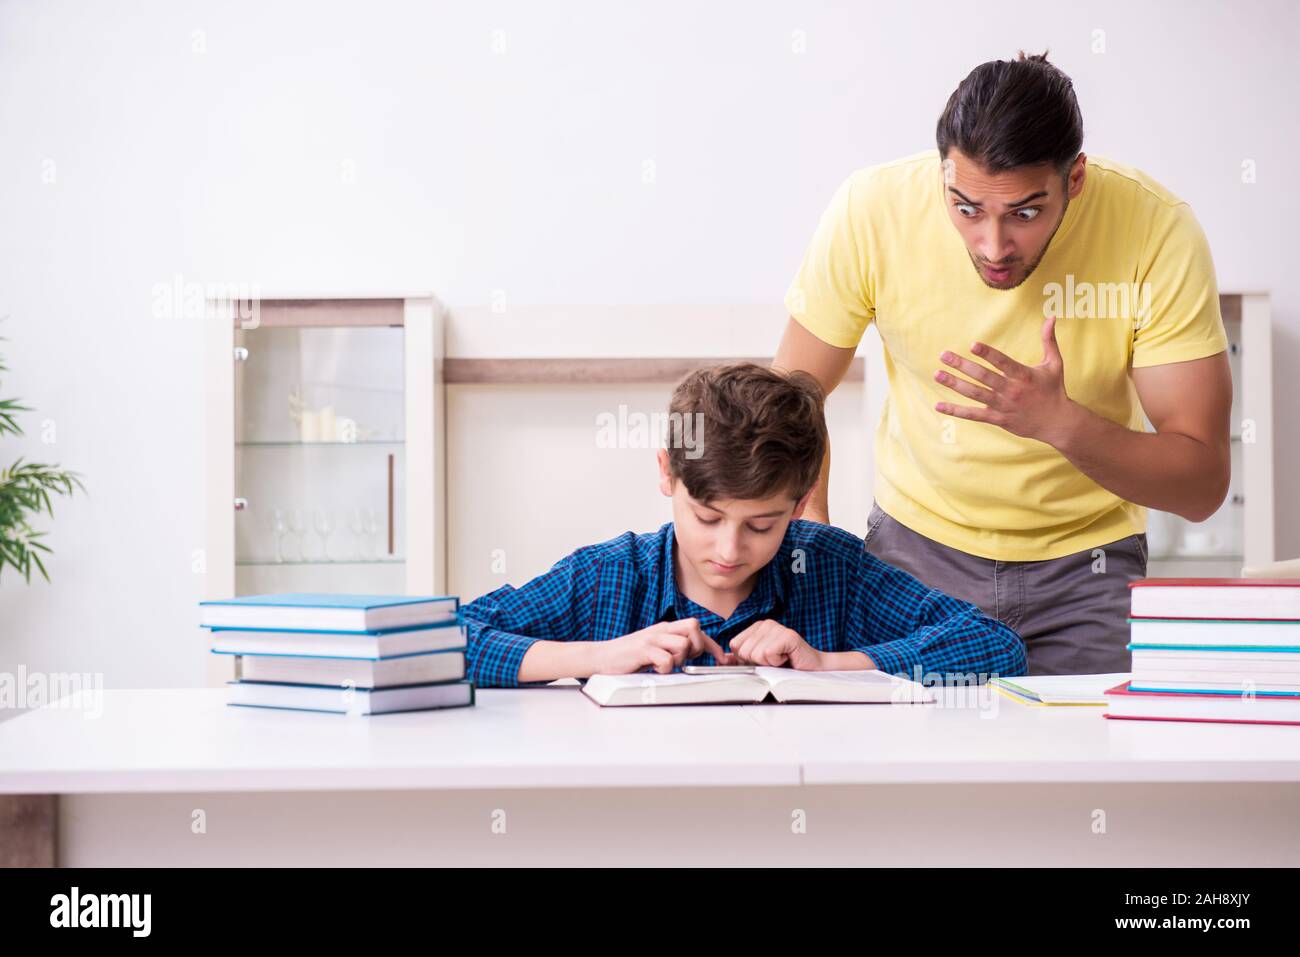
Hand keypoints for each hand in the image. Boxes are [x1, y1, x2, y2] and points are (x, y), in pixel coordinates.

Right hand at [594, 619, 734, 674]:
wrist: (600, 657)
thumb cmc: (628, 656)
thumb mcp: (654, 649)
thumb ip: (672, 648)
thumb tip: (693, 655)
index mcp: (665, 629)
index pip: (696, 628)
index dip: (712, 645)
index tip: (721, 659)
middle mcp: (660, 630)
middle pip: (694, 627)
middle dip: (696, 647)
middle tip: (683, 660)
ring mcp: (651, 638)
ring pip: (683, 644)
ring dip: (678, 660)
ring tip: (664, 666)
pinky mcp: (642, 650)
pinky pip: (665, 659)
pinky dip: (664, 669)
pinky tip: (654, 670)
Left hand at [728, 620, 822, 669]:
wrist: (812, 669)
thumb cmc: (786, 666)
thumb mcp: (758, 662)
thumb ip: (740, 659)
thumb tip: (721, 660)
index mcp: (756, 627)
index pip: (735, 645)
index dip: (746, 659)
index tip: (763, 660)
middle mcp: (765, 624)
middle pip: (744, 651)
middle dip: (758, 663)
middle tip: (774, 661)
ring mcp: (777, 627)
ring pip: (755, 654)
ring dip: (769, 664)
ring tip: (781, 659)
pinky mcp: (787, 635)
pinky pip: (768, 654)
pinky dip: (777, 663)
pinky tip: (787, 658)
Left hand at [933, 315, 1078, 446]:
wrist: (1058, 422)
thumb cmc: (1054, 390)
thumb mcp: (1055, 364)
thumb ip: (1049, 341)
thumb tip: (1051, 317)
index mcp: (1024, 376)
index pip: (1003, 363)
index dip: (988, 354)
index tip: (972, 345)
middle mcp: (1011, 391)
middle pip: (983, 377)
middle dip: (962, 366)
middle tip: (943, 355)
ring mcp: (1003, 406)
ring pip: (975, 394)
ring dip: (955, 384)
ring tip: (937, 374)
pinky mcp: (998, 419)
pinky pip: (974, 415)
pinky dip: (956, 411)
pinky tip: (939, 406)